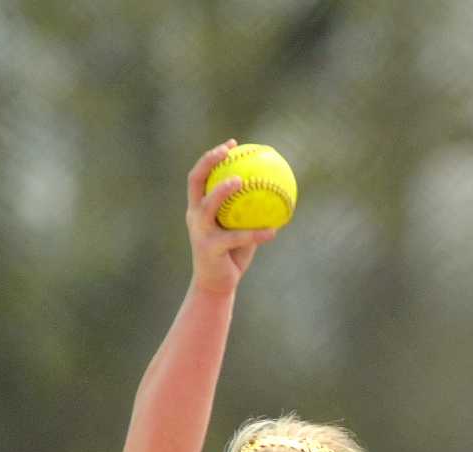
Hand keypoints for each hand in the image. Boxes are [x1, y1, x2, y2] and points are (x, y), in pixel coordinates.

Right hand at [186, 140, 279, 294]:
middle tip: (228, 151)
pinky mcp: (209, 249)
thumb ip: (251, 213)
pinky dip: (255, 234)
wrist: (216, 285)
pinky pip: (235, 238)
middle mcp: (195, 216)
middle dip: (208, 162)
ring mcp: (200, 231)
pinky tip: (274, 230)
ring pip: (208, 205)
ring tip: (241, 182)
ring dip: (222, 191)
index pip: (200, 176)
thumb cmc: (231, 255)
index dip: (212, 157)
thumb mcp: (241, 230)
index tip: (232, 144)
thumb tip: (277, 195)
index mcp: (199, 208)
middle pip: (196, 181)